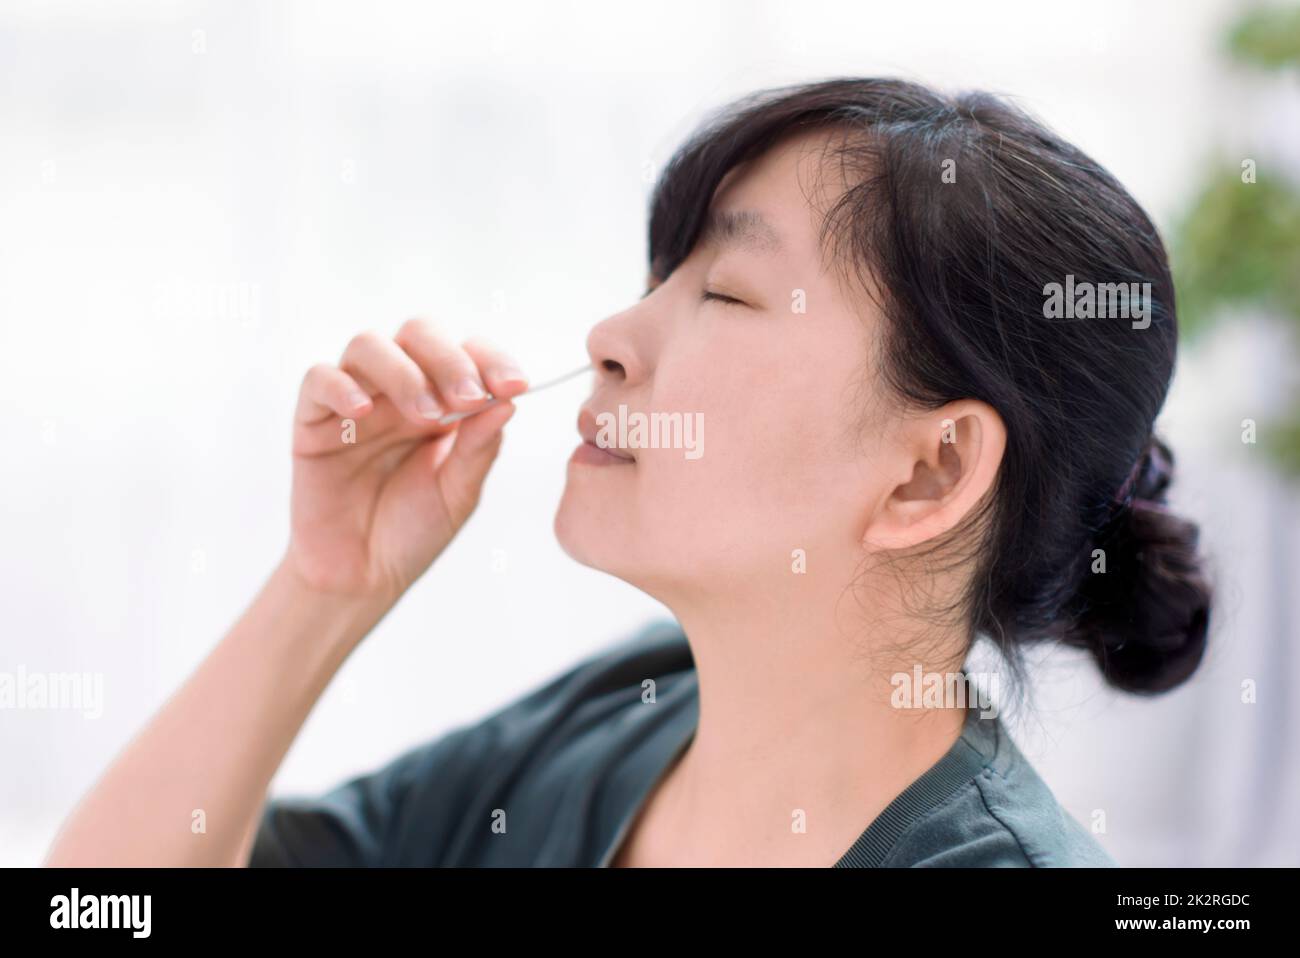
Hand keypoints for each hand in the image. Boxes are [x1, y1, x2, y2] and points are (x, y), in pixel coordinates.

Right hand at [283, 319, 527, 603]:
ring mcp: (356, 399)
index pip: (467, 353)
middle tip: (469, 397)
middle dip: (449, 359)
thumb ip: (479, 448)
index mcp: (444, 400)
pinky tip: (363, 412)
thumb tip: (508, 402)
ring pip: (369, 345)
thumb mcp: (458, 492)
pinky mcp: (313, 420)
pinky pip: (318, 380)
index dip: (491, 359)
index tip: (514, 385)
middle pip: (418, 333)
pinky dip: (341, 385)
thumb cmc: (414, 531)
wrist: (363, 576)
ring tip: (425, 415)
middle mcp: (400, 389)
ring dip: (403, 372)